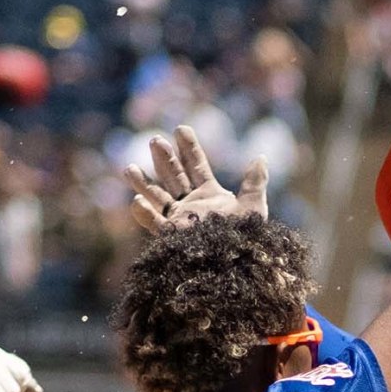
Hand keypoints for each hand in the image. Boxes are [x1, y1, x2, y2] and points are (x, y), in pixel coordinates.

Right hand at [123, 125, 268, 234]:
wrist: (240, 263)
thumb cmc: (248, 237)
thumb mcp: (253, 207)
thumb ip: (254, 183)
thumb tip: (261, 158)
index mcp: (211, 194)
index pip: (196, 165)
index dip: (188, 147)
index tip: (180, 128)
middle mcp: (192, 203)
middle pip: (174, 176)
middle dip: (164, 158)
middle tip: (155, 140)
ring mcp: (180, 218)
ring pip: (157, 196)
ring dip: (144, 182)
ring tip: (129, 167)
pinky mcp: (172, 235)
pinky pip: (155, 223)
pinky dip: (145, 213)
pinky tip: (137, 200)